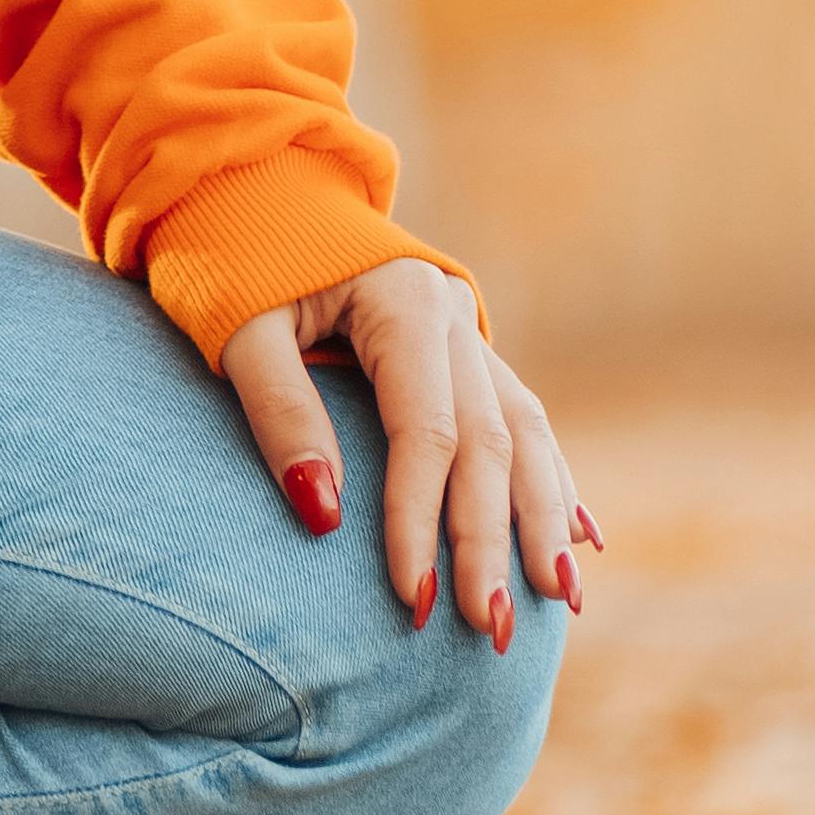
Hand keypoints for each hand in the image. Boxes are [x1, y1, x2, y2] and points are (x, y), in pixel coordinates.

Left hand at [219, 259, 594, 646]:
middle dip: (492, 541)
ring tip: (560, 600)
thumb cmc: (233, 259)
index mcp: (403, 303)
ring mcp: (468, 333)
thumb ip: (280, 413)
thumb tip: (324, 516)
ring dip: (542, 520)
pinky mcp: (465, 352)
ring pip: (526, 434)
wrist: (248, 185)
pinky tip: (581, 537)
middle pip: (489, 444)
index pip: (427, 431)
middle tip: (491, 629)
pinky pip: (523, 420)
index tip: (412, 598)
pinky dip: (552, 480)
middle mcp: (453, 317)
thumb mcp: (238, 328)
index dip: (421, 519)